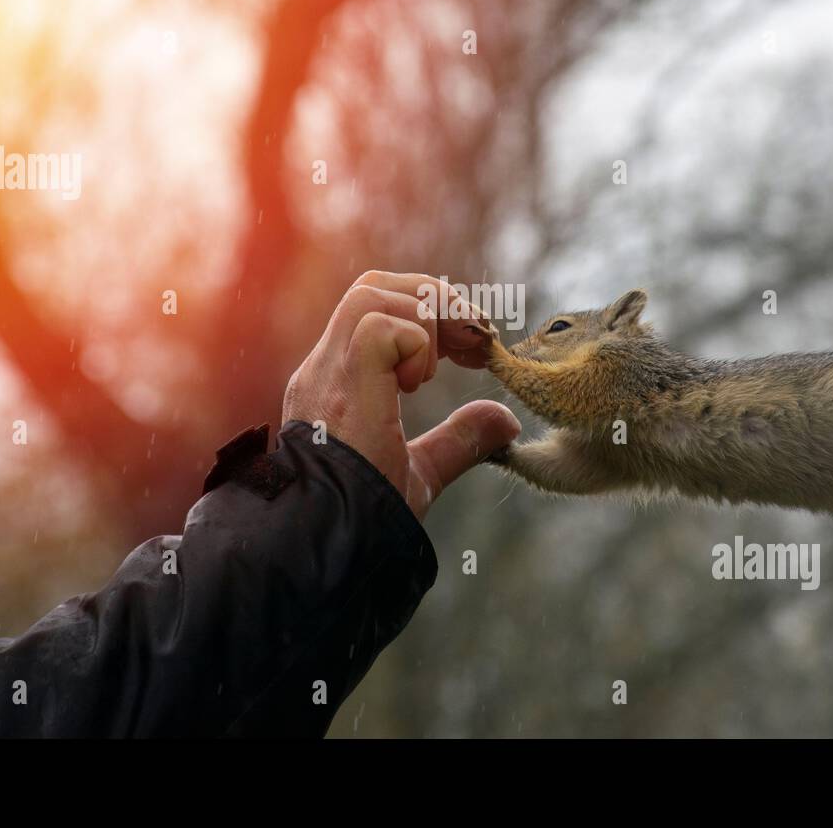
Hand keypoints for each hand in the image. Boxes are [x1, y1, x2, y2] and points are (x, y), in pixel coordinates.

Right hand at [282, 271, 520, 521]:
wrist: (330, 547)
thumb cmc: (363, 521)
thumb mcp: (420, 473)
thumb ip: (458, 441)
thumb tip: (505, 421)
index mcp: (340, 381)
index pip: (375, 306)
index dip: (428, 312)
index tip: (465, 350)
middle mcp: (327, 368)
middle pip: (374, 285)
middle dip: (432, 298)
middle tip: (469, 338)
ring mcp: (329, 373)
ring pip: (373, 293)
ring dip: (426, 318)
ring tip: (446, 363)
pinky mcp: (342, 386)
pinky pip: (379, 326)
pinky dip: (413, 343)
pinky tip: (418, 385)